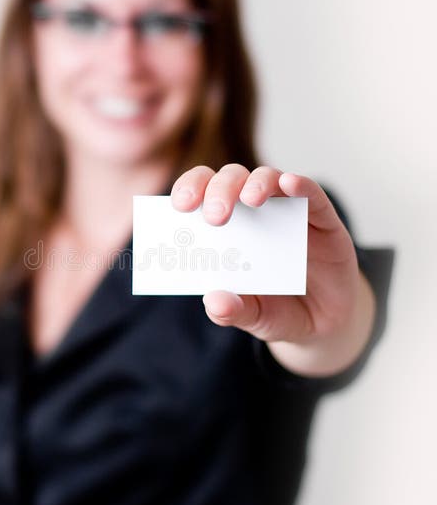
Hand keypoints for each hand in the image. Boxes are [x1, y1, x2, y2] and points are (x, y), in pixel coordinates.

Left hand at [171, 165, 375, 373]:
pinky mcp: (323, 220)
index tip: (180, 206)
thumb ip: (232, 311)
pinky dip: (301, 185)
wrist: (324, 325)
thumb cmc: (280, 311)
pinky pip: (313, 195)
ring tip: (251, 200)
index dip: (189, 190)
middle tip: (216, 217)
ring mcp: (289, 213)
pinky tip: (290, 183)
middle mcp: (256, 213)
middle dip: (220, 191)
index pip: (202, 194)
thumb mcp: (254, 317)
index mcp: (227, 230)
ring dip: (257, 184)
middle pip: (232, 181)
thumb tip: (214, 302)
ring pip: (269, 179)